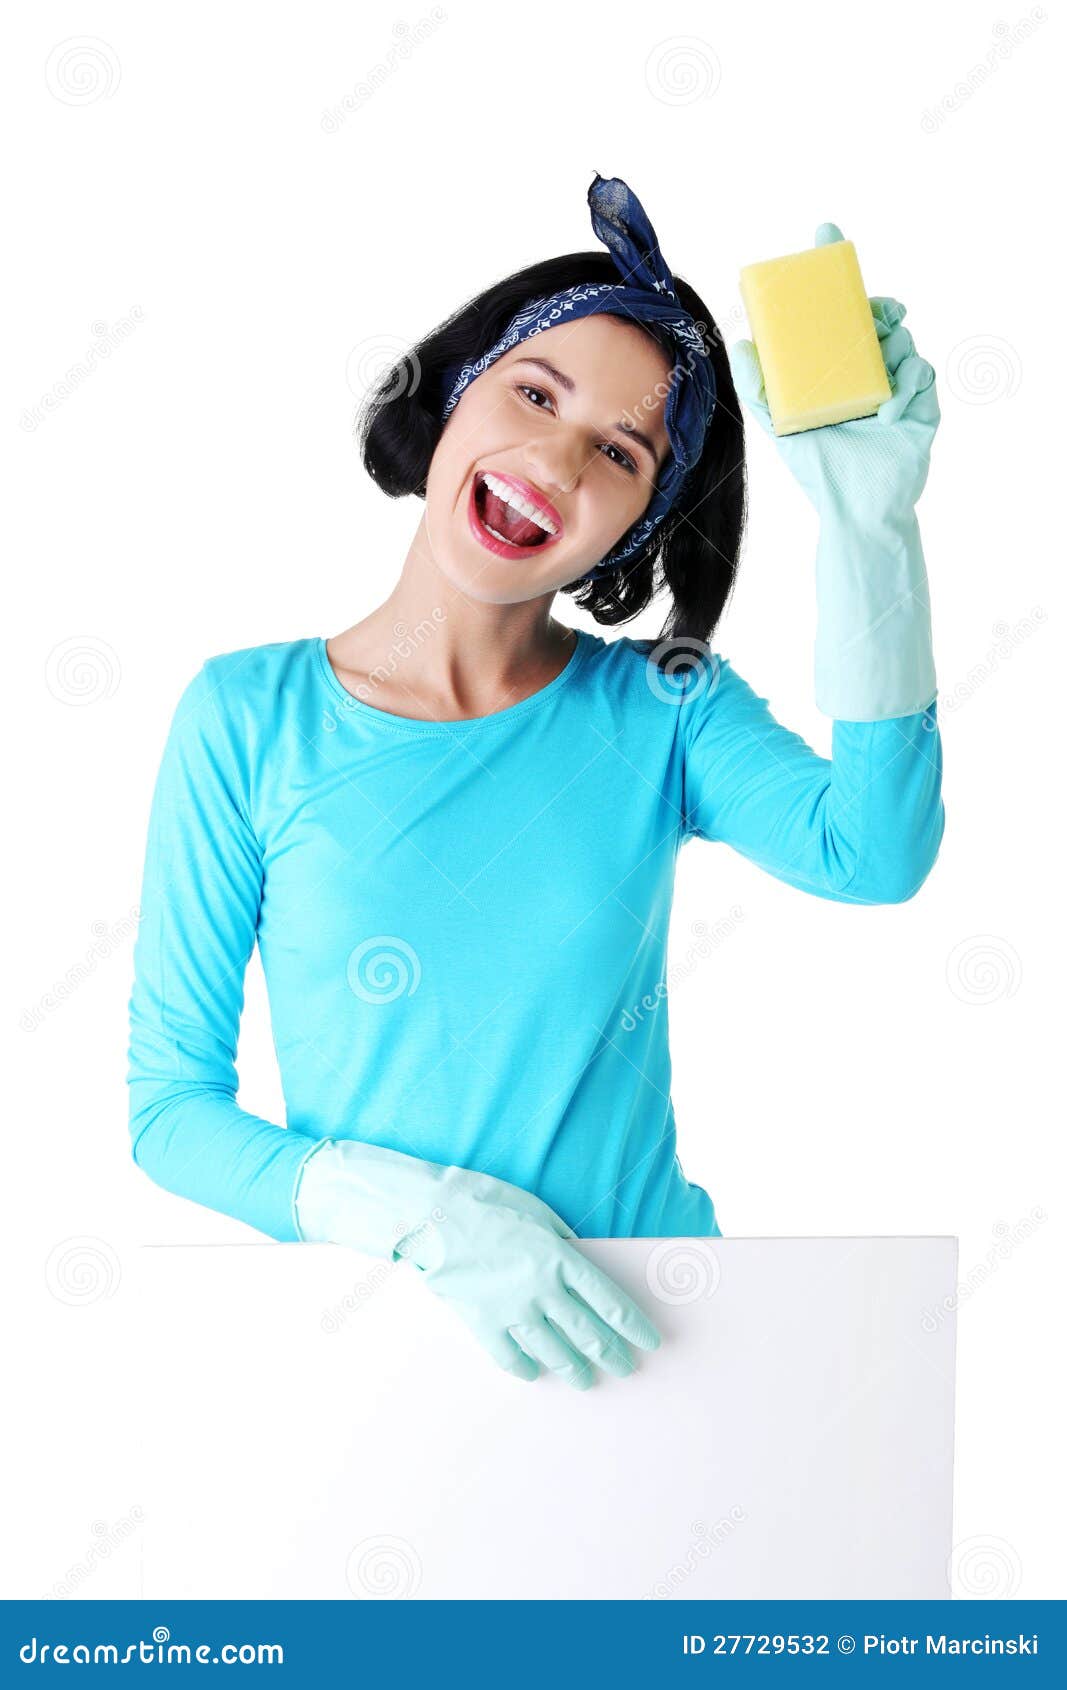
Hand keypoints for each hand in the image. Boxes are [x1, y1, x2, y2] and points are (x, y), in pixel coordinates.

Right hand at [401, 1166, 662, 1390]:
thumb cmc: (484, 1201)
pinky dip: (526, 1369)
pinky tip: (536, 1373)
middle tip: (626, 1368)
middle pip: (588, 1334)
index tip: (648, 1342)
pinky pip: (510, 1357)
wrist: (430, 1214)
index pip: (610, 1302)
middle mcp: (541, 1289)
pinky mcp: (481, 1323)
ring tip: (586, 1380)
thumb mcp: (536, 1210)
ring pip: (554, 1352)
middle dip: (613, 1355)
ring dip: (575, 1370)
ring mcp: (511, 1310)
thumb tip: (580, 1260)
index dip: (634, 1327)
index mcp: (560, 1258)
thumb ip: (563, 1240)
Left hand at [729, 223, 939, 520]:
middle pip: (876, 319)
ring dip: (891, 340)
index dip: (836, 273)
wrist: (854, 512)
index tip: (827, 234)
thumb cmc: (818, 470)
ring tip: (878, 352)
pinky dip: (904, 387)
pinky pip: (920, 375)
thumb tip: (740, 343)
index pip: (838, 313)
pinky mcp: (922, 406)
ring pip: (902, 340)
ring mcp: (898, 387)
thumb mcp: (779, 425)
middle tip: (868, 306)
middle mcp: (868, 372)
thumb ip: (758, 387)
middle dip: (875, 304)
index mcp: (836, 369)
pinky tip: (884, 413)